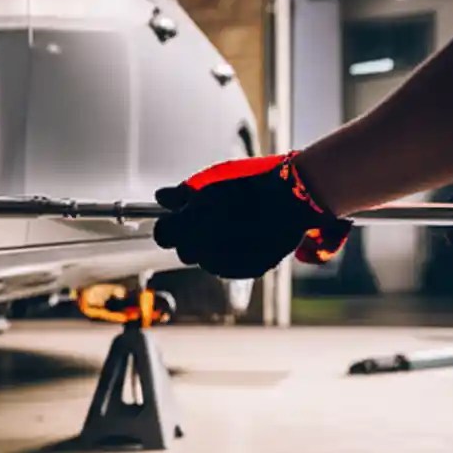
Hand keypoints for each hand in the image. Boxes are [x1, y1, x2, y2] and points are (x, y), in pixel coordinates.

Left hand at [153, 152, 351, 278]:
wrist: (291, 198)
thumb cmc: (249, 184)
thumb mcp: (211, 180)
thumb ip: (181, 194)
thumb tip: (160, 197)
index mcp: (189, 227)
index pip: (163, 234)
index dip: (169, 225)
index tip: (178, 218)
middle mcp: (204, 250)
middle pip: (184, 251)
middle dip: (192, 237)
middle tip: (211, 219)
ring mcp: (226, 264)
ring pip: (208, 261)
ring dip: (213, 248)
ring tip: (234, 226)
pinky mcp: (247, 271)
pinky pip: (231, 267)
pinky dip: (234, 255)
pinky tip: (247, 236)